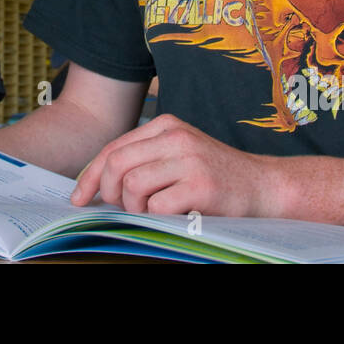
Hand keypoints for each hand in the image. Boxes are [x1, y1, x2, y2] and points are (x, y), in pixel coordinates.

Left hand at [70, 114, 281, 216]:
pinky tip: (173, 216)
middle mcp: (176, 136)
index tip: (79, 198)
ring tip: (153, 211)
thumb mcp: (178, 155)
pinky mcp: (200, 185)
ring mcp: (189, 159)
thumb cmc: (215, 176)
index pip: (113, 148)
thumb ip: (144, 160)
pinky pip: (156, 206)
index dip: (90, 175)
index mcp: (166, 125)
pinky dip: (157, 218)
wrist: (264, 187)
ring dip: (134, 208)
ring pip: (131, 186)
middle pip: (116, 164)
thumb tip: (98, 184)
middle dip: (107, 192)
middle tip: (118, 208)